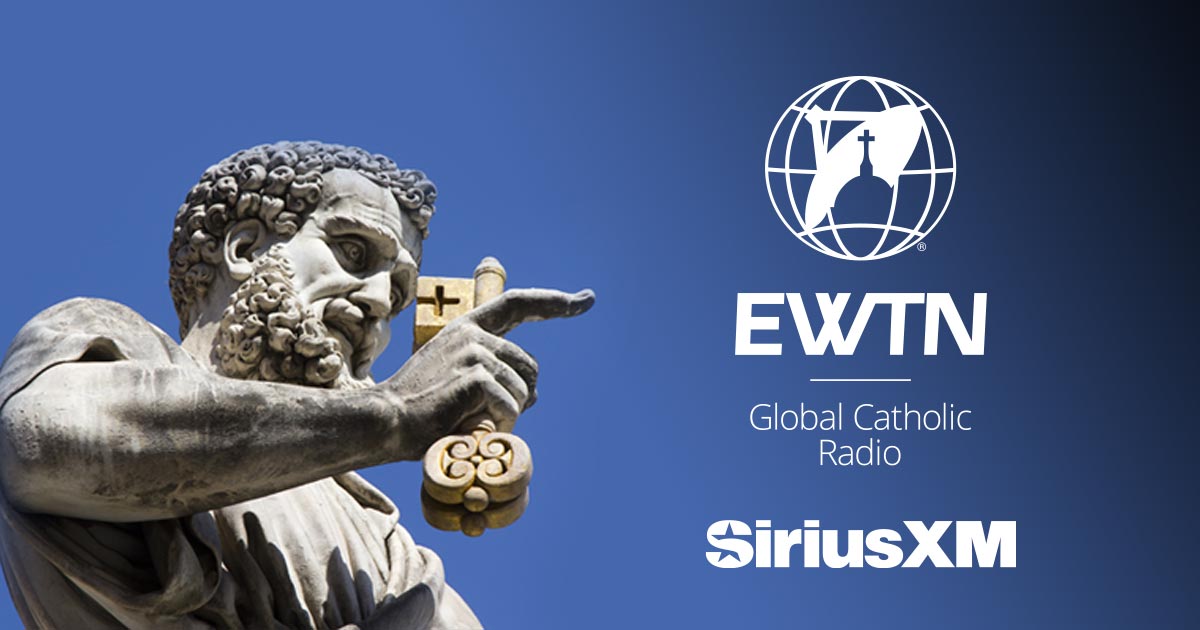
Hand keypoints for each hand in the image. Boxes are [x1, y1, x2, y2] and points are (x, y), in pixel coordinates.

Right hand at [380, 288, 593, 458]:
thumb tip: (534, 391)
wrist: (387, 422)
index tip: (585, 300)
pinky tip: (471, 426)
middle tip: (488, 416)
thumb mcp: (456, 379)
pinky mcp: (475, 375)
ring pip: (523, 390)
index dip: (553, 302)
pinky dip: (498, 424)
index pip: (516, 304)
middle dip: (521, 397)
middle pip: (531, 366)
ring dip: (506, 415)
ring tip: (470, 420)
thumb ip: (491, 373)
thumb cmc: (422, 411)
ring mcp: (473, 352)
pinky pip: (510, 406)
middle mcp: (472, 334)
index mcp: (467, 329)